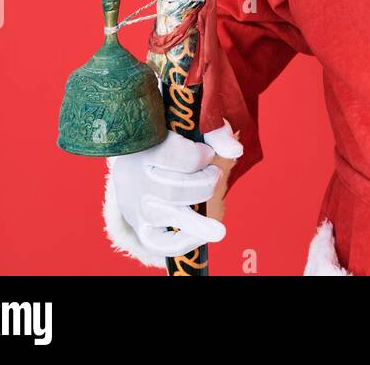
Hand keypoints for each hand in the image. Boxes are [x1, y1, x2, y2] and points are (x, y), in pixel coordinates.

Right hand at [107, 119, 242, 262]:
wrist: (136, 154)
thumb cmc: (170, 134)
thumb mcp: (190, 125)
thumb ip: (214, 132)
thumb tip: (236, 151)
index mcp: (144, 147)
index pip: (176, 157)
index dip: (201, 156)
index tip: (207, 153)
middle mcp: (134, 178)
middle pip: (175, 190)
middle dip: (205, 183)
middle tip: (212, 173)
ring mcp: (135, 205)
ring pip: (169, 215)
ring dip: (199, 214)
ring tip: (216, 215)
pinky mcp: (140, 225)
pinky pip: (159, 243)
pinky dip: (184, 242)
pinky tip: (206, 236)